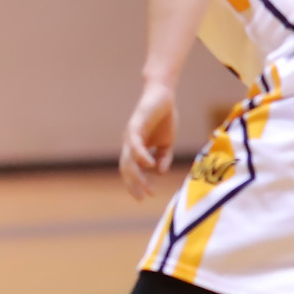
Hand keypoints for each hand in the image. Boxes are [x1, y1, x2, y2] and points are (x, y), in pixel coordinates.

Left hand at [120, 81, 176, 199]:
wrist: (163, 95)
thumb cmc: (163, 118)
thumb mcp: (166, 143)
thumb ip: (163, 157)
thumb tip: (160, 172)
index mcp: (136, 148)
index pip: (132, 170)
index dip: (137, 184)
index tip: (145, 197)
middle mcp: (130, 144)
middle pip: (127, 168)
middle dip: (134, 184)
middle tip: (142, 197)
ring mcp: (131, 135)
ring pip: (129, 160)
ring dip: (137, 175)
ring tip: (147, 187)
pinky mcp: (135, 125)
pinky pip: (135, 144)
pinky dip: (141, 156)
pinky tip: (149, 166)